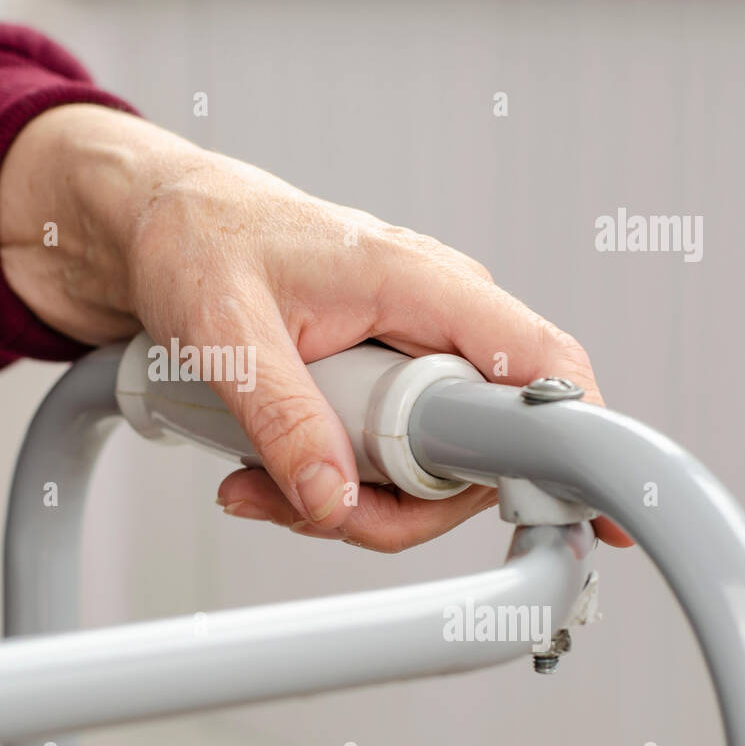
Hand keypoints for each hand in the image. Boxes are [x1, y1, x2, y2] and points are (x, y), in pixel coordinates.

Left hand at [0, 104, 632, 551]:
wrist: (159, 226)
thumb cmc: (196, 241)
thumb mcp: (223, 330)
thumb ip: (281, 417)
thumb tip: (333, 501)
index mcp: (420, 281)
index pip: (542, 365)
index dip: (579, 446)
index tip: (585, 518)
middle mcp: (434, 319)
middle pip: (479, 452)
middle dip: (395, 506)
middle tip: (307, 504)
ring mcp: (410, 354)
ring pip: (427, 470)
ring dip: (346, 502)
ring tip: (255, 484)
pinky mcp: (380, 383)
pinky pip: (384, 461)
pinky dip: (328, 486)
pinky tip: (259, 477)